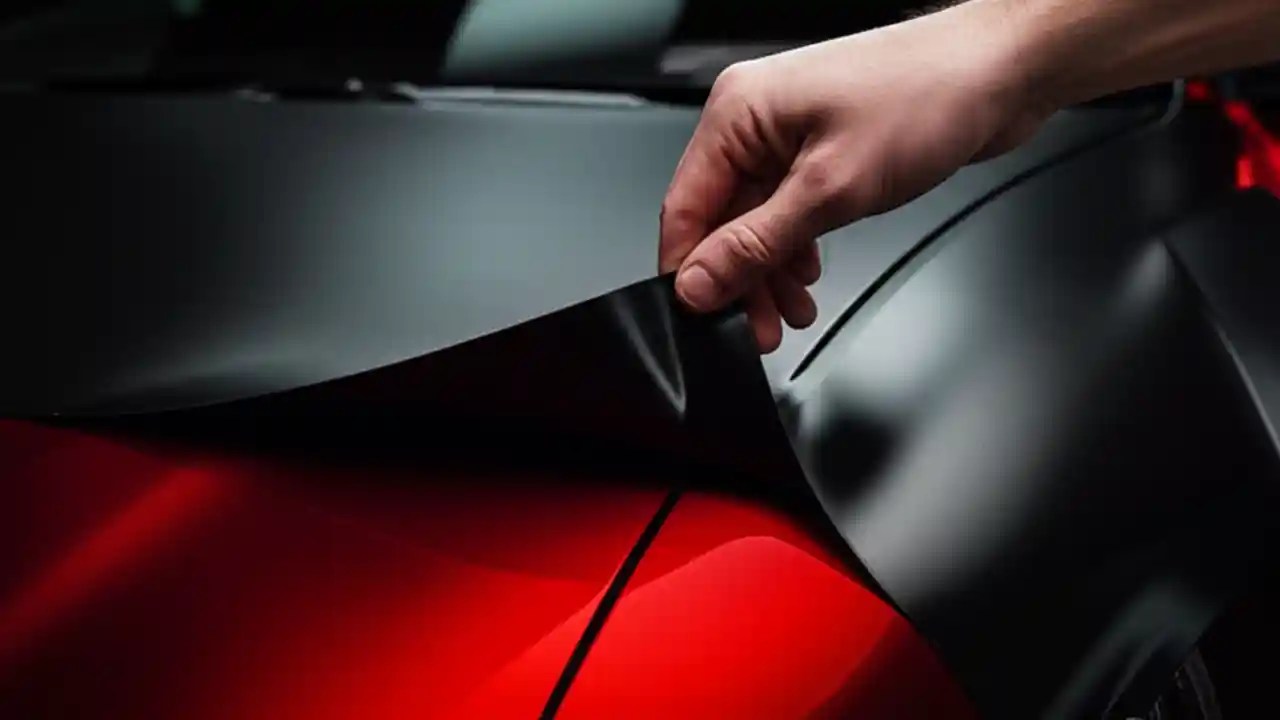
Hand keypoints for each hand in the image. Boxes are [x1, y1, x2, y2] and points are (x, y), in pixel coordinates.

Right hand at [658, 2, 1050, 351]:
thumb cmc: (926, 97)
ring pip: (755, 220)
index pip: (684, 205)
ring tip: (792, 311)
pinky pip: (786, 209)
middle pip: (720, 218)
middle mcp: (755, 120)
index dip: (690, 269)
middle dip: (739, 278)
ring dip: (770, 270)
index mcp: (738, 112)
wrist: (1000, 71)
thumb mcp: (830, 189)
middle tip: (759, 329)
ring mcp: (788, 135)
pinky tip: (809, 275)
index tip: (704, 316)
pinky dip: (795, 247)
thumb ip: (756, 243)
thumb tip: (700, 282)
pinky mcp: (819, 149)